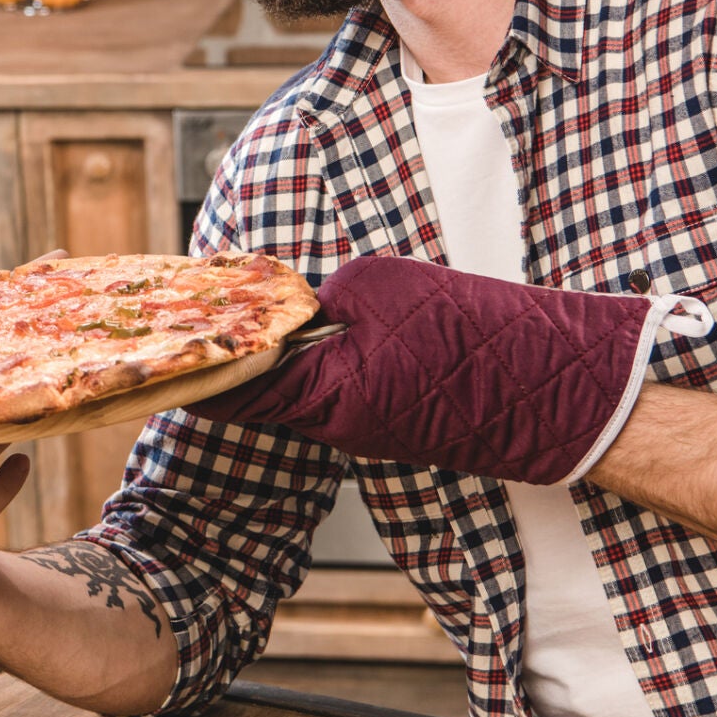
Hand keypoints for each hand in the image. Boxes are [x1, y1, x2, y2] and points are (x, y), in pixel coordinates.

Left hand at [184, 255, 695, 484]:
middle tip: (186, 315)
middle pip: (257, 391)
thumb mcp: (386, 289)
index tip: (161, 339)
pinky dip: (301, 367)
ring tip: (231, 316)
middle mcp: (334, 423)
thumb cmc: (478, 334)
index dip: (197, 360)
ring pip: (291, 391)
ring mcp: (359, 427)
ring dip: (263, 359)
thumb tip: (290, 307)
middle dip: (222, 356)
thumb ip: (326, 299)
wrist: (555, 390)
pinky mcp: (384, 421)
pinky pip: (325, 393)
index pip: (237, 384)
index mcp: (327, 395)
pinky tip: (292, 332)